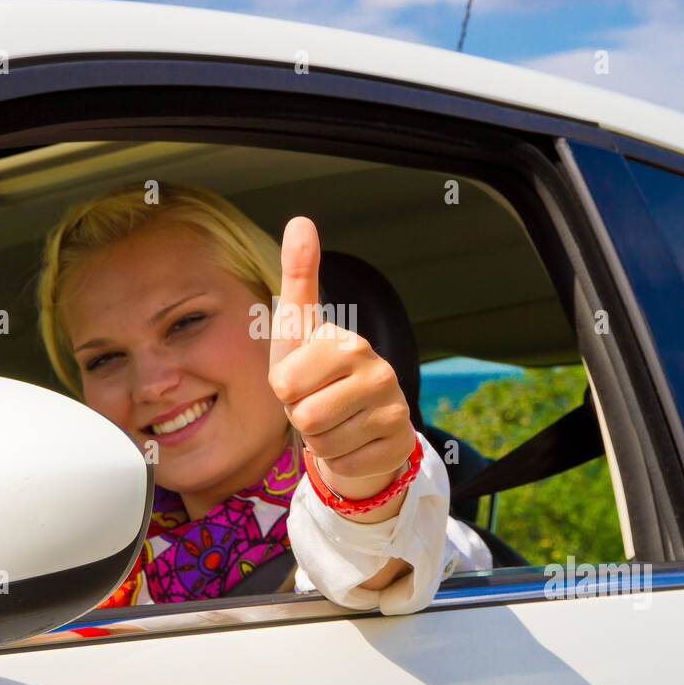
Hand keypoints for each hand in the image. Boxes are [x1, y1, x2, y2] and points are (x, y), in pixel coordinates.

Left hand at [268, 217, 417, 522]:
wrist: (356, 421)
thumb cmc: (317, 373)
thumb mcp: (297, 329)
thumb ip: (298, 276)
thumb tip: (301, 220)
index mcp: (346, 342)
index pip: (284, 385)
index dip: (284, 391)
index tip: (301, 380)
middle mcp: (377, 370)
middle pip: (304, 417)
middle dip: (301, 418)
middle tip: (317, 403)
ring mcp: (393, 408)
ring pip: (324, 444)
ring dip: (320, 440)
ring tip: (334, 421)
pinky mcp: (399, 443)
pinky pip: (344, 464)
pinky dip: (340, 460)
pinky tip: (353, 441)